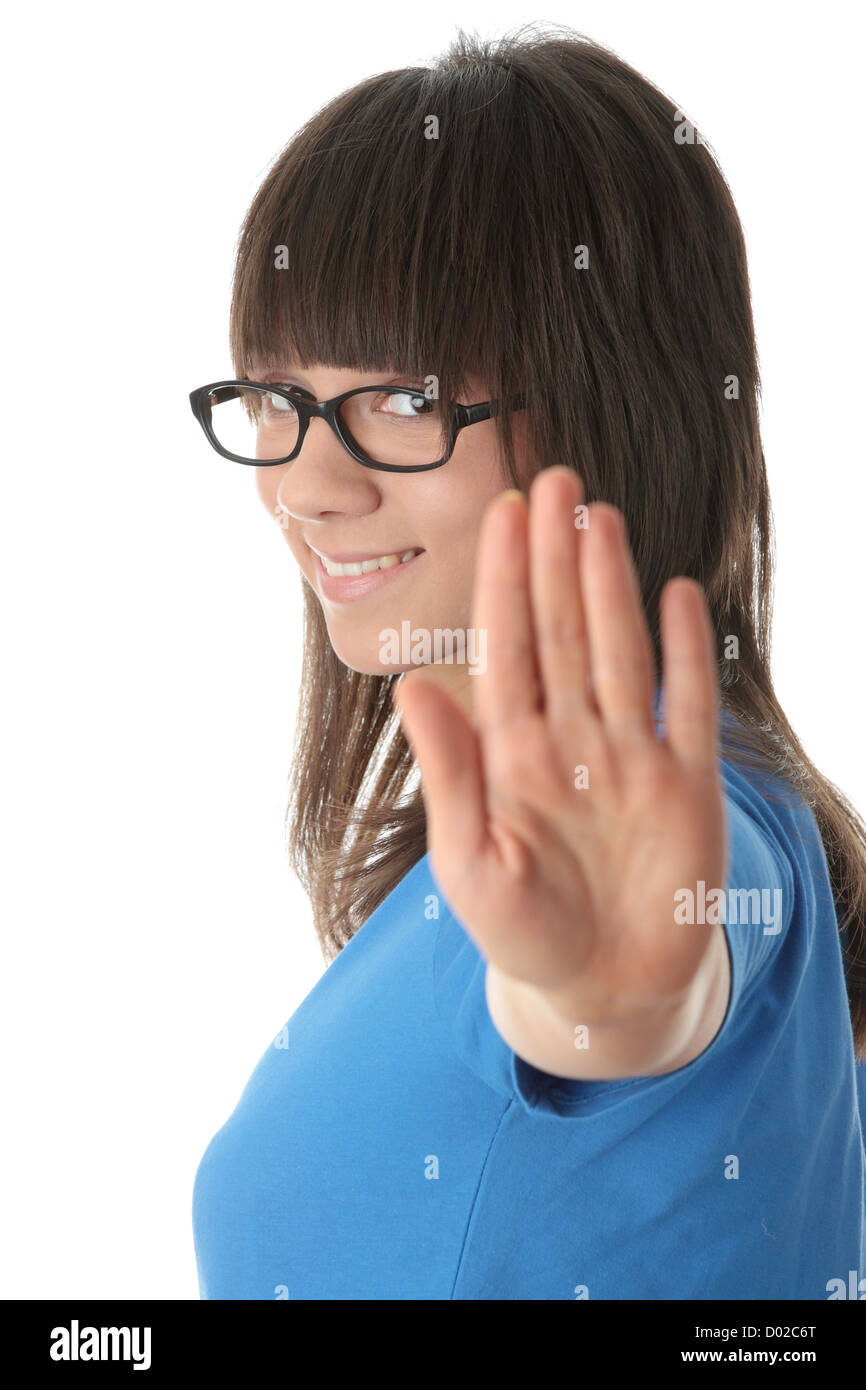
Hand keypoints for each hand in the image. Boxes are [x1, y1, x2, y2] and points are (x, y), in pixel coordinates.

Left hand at [394, 466, 725, 1059]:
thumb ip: (447, 774)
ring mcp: (631, 758)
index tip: (501, 514)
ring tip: (599, 516)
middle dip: (555, 557)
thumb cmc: (524, 932)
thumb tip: (411, 685)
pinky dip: (684, 653)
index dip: (504, 581)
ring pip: (619, 652)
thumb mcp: (469, 863)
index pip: (507, 648)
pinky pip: (688, 706)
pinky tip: (676, 594)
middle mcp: (570, 740)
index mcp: (511, 754)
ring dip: (611, 585)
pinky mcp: (688, 787)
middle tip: (554, 478)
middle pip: (563, 631)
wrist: (603, 990)